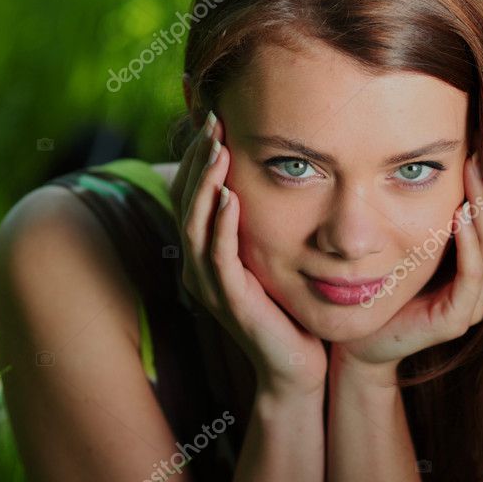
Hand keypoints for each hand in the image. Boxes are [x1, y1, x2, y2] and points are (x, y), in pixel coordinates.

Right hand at [170, 112, 328, 395]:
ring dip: (206, 183)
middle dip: (198, 158)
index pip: (190, 193)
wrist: (296, 365)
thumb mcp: (273, 256)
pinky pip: (218, 257)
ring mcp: (210, 284)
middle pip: (186, 200)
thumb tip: (273, 177)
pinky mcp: (229, 301)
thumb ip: (262, 222)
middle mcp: (198, 265)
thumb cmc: (288, 309)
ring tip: (218, 148)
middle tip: (212, 119)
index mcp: (205, 252)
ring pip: (195, 224)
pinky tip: (231, 197)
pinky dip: (221, 225)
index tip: (212, 117)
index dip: (196, 155)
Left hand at [332, 154, 482, 376]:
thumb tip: (421, 167)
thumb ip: (419, 218)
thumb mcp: (402, 247)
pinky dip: (469, 246)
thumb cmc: (376, 292)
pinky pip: (471, 278)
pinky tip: (459, 217)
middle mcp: (477, 289)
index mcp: (470, 270)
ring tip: (475, 177)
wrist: (357, 343)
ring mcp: (470, 307)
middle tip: (481, 154)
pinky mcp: (455, 321)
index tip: (475, 149)